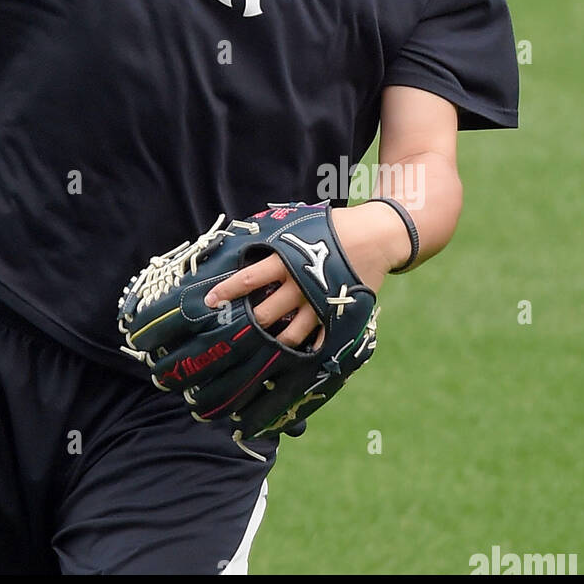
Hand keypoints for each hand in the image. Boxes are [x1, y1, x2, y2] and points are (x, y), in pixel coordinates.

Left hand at [203, 201, 410, 348]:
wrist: (374, 237)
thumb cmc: (331, 228)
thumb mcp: (297, 226)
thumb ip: (272, 239)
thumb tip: (241, 241)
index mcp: (285, 261)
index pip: (248, 280)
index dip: (227, 292)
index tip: (209, 301)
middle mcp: (299, 285)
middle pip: (266, 313)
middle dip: (249, 324)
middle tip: (234, 332)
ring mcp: (318, 303)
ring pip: (290, 333)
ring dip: (274, 341)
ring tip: (261, 349)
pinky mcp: (336, 315)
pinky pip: (319, 340)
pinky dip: (307, 349)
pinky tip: (296, 357)